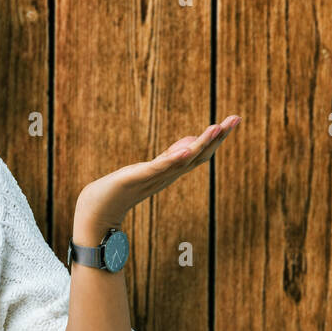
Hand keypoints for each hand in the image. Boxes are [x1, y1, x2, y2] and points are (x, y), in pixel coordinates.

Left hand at [75, 114, 241, 232]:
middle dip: (217, 137)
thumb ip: (170, 157)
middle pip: (198, 156)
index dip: (217, 137)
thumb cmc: (120, 190)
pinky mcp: (137, 179)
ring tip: (217, 128)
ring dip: (201, 144)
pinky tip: (187, 149)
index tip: (234, 120)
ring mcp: (153, 178)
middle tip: (236, 119)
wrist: (96, 211)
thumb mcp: (149, 168)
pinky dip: (174, 159)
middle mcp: (166, 176)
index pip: (199, 153)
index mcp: (169, 172)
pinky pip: (159, 168)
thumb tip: (191, 142)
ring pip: (183, 160)